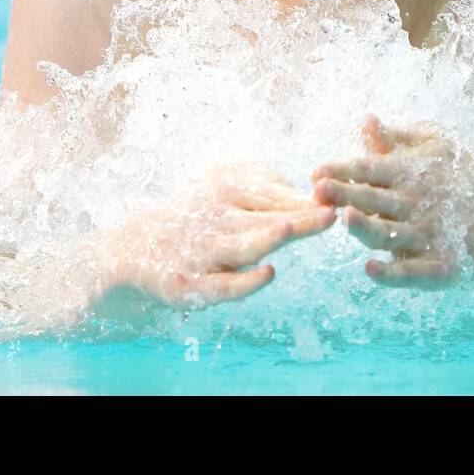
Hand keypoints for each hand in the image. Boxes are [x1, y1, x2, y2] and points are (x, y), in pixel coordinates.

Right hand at [111, 164, 334, 308]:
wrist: (137, 247)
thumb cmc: (202, 218)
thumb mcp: (230, 194)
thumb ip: (272, 194)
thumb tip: (321, 197)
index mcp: (225, 189)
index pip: (269, 193)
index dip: (302, 197)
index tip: (336, 195)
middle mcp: (214, 218)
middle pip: (262, 217)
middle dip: (297, 217)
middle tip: (331, 213)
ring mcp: (202, 252)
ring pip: (242, 246)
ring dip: (266, 238)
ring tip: (288, 229)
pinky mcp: (191, 285)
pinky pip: (222, 285)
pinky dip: (244, 281)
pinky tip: (268, 273)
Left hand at [312, 116, 473, 288]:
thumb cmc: (465, 172)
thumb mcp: (434, 146)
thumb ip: (395, 138)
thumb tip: (364, 119)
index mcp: (413, 173)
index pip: (371, 169)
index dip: (343, 169)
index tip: (315, 171)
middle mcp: (419, 203)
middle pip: (376, 199)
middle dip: (346, 193)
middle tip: (318, 189)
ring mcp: (431, 235)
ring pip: (392, 233)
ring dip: (367, 227)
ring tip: (344, 218)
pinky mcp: (444, 266)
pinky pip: (415, 272)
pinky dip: (394, 273)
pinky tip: (370, 269)